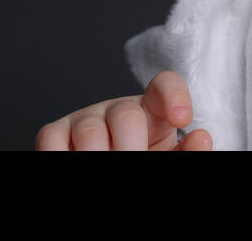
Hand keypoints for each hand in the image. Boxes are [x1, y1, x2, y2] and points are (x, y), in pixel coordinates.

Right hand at [34, 70, 212, 150]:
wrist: (108, 166)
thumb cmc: (142, 156)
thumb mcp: (165, 155)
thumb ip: (184, 151)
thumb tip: (201, 138)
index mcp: (151, 110)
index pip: (164, 84)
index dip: (174, 96)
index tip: (184, 119)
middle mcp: (117, 109)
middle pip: (127, 115)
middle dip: (132, 148)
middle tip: (135, 162)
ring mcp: (84, 119)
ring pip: (89, 131)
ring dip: (99, 156)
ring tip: (109, 168)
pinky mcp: (55, 132)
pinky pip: (50, 138)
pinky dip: (61, 154)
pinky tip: (77, 161)